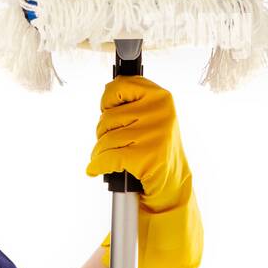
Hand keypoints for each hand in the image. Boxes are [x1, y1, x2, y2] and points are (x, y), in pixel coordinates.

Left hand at [85, 76, 203, 267]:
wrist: (172, 181)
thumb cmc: (154, 146)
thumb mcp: (150, 116)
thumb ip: (132, 101)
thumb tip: (110, 86)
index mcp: (159, 96)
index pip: (117, 86)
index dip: (108, 102)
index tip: (110, 110)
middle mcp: (159, 111)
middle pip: (106, 118)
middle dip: (104, 133)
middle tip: (115, 142)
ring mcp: (154, 134)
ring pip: (104, 140)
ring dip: (100, 152)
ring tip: (108, 157)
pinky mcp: (146, 156)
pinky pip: (107, 158)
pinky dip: (97, 165)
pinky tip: (95, 169)